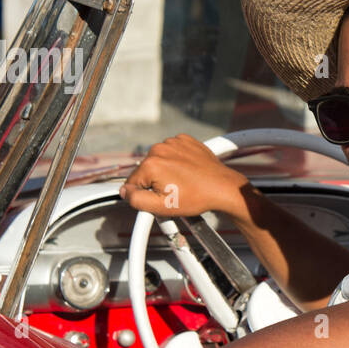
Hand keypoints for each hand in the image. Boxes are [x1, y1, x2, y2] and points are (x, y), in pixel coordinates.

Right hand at [120, 133, 251, 218]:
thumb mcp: (162, 207)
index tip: (157, 198)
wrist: (223, 187)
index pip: (133, 182)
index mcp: (151, 164)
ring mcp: (174, 142)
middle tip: (172, 192)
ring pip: (159, 160)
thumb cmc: (197, 197)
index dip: (142, 194)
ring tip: (182, 182)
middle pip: (146, 170)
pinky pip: (173, 152)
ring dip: (165, 171)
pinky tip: (186, 172)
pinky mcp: (186, 140)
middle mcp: (160, 149)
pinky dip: (176, 161)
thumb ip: (137, 200)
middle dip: (154, 182)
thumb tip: (125, 192)